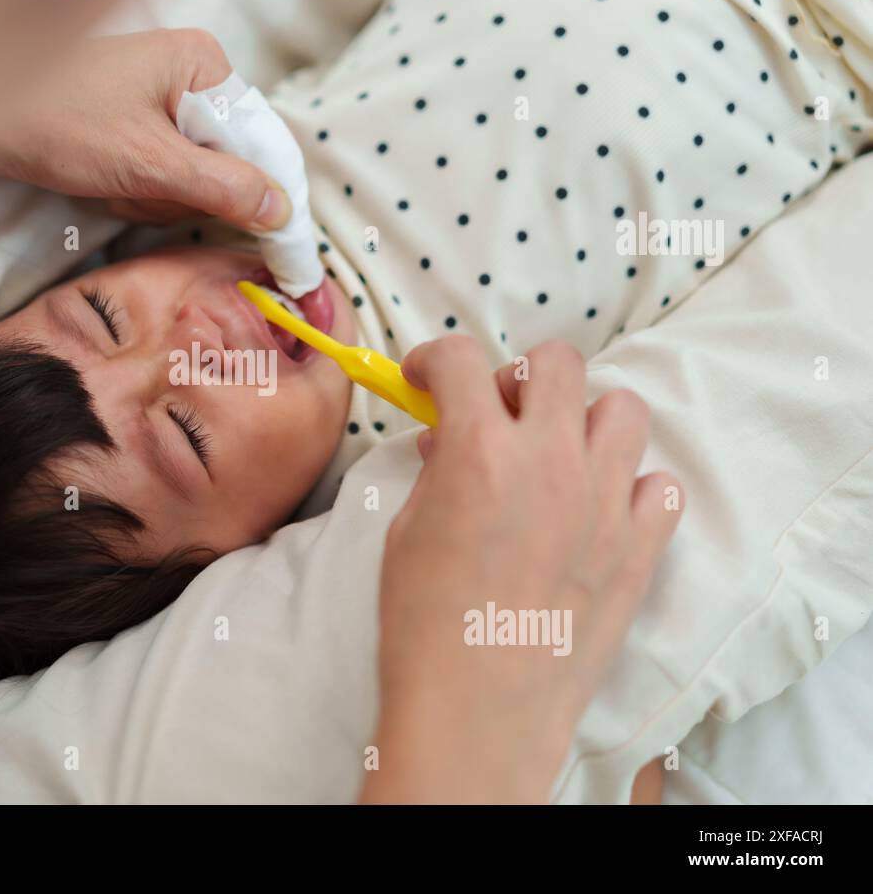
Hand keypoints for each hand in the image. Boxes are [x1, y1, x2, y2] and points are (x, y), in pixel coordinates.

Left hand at [0, 29, 292, 231]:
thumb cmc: (54, 120)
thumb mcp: (146, 161)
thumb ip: (220, 187)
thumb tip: (281, 211)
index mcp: (205, 68)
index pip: (264, 144)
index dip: (272, 201)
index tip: (288, 255)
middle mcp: (191, 80)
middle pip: (229, 168)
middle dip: (184, 194)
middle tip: (139, 189)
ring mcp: (164, 105)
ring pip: (194, 183)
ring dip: (154, 198)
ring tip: (111, 183)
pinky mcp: (138, 130)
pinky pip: (164, 181)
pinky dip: (136, 195)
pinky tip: (102, 184)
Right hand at [361, 338, 682, 802]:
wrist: (478, 709)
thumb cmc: (425, 626)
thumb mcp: (408, 532)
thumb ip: (435, 472)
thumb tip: (447, 442)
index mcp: (479, 449)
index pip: (460, 359)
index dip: (434, 359)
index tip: (426, 379)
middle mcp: (550, 460)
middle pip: (557, 363)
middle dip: (519, 376)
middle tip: (498, 415)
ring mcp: (605, 501)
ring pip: (623, 410)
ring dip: (585, 421)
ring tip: (557, 458)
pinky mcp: (640, 547)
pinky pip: (660, 486)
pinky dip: (633, 486)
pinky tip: (600, 510)